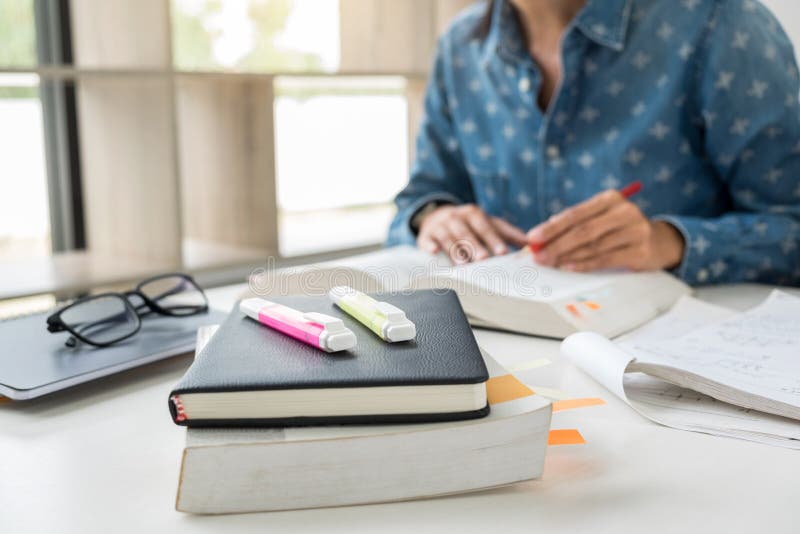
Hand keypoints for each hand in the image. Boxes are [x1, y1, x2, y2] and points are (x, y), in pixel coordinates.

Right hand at [417, 204, 527, 262]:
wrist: (437, 216)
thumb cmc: (468, 224)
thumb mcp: (488, 223)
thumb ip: (509, 233)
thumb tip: (531, 244)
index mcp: (473, 213)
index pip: (485, 227)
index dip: (493, 239)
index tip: (502, 252)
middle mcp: (456, 217)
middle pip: (466, 232)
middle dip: (475, 245)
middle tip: (484, 259)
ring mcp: (440, 225)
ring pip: (448, 238)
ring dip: (455, 250)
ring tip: (463, 264)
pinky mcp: (426, 235)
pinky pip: (427, 240)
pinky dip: (430, 246)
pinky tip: (434, 252)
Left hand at [526, 190, 684, 271]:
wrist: (659, 241)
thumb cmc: (619, 229)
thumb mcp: (600, 218)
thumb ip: (575, 224)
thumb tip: (542, 238)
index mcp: (610, 199)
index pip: (575, 214)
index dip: (552, 227)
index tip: (533, 238)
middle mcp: (624, 211)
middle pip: (583, 230)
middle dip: (556, 244)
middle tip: (538, 255)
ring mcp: (635, 231)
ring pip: (593, 246)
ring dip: (567, 256)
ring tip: (550, 262)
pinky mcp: (640, 251)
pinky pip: (606, 259)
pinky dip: (585, 264)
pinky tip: (569, 267)